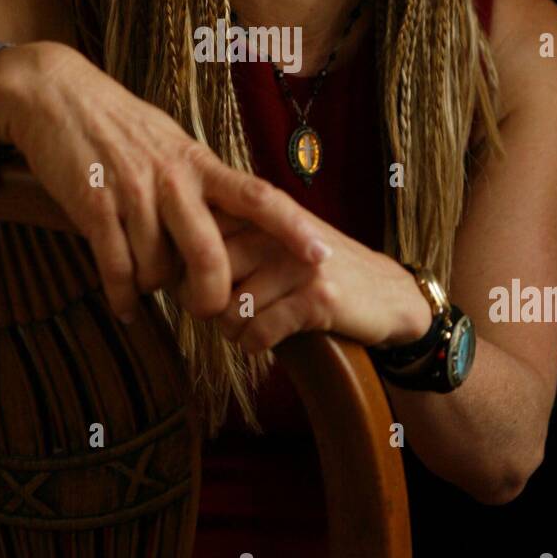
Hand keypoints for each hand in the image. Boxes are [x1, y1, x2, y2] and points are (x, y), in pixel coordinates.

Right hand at [0, 41, 332, 323]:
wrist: (57, 95)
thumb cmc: (120, 124)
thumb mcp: (173, 143)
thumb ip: (202, 182)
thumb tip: (236, 223)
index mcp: (198, 163)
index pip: (258, 196)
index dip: (292, 228)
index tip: (321, 255)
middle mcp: (172, 178)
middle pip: (210, 255)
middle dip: (212, 296)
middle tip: (207, 311)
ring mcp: (132, 192)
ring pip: (158, 270)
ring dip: (154, 288)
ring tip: (146, 281)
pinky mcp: (93, 205)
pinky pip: (115, 269)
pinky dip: (122, 297)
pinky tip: (124, 307)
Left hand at [209, 208, 433, 355]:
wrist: (388, 294)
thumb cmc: (317, 273)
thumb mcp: (275, 242)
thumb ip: (229, 242)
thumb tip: (168, 268)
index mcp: (262, 212)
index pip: (197, 233)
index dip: (188, 268)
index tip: (197, 285)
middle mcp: (277, 230)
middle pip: (206, 274)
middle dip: (207, 304)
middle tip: (225, 313)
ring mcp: (297, 263)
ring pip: (229, 308)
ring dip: (231, 329)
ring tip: (250, 326)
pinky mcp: (316, 298)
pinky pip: (258, 331)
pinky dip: (254, 345)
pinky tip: (265, 341)